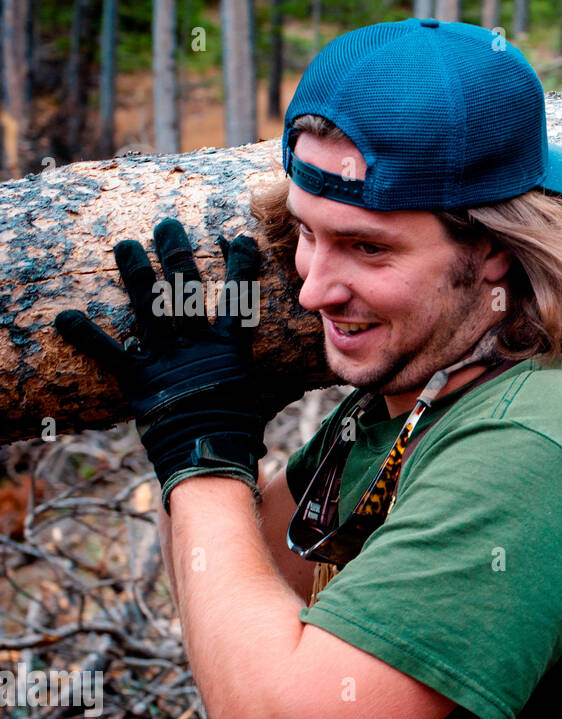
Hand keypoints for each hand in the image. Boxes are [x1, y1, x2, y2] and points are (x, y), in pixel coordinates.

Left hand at [56, 218, 267, 512]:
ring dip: (135, 275)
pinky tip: (68, 317)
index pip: (237, 300)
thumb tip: (302, 377)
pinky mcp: (140, 381)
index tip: (238, 238)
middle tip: (167, 225)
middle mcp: (197, 348)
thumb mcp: (261, 400)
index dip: (239, 268)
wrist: (211, 459)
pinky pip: (111, 354)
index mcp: (229, 350)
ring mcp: (167, 362)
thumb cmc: (239, 434)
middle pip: (185, 291)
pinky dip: (88, 336)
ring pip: (151, 309)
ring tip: (125, 246)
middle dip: (176, 255)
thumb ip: (270, 382)